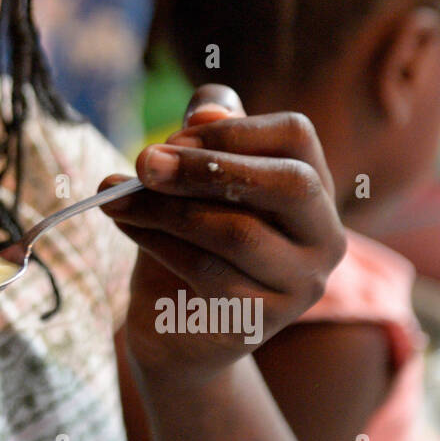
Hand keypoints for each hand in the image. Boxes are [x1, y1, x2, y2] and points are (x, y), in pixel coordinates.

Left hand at [100, 84, 346, 379]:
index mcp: (313, 186)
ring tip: (115, 197)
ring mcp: (301, 283)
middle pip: (288, 183)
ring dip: (165, 208)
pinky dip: (157, 243)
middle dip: (206, 167)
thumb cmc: (188, 238)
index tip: (172, 137)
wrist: (176, 326)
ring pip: (237, 232)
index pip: (296, 134)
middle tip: (143, 161)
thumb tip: (206, 114)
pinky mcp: (264, 321)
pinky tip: (125, 225)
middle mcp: (324, 235)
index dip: (231, 129)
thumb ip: (204, 139)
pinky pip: (209, 273)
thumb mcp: (194, 180)